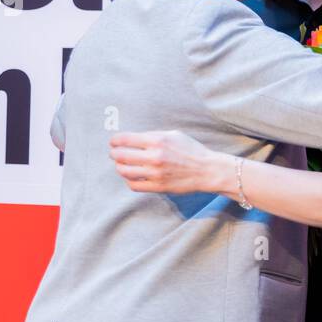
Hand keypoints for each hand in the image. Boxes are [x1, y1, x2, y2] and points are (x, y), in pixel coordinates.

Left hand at [108, 130, 233, 194]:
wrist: (207, 170)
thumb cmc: (191, 151)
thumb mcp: (174, 135)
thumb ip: (153, 136)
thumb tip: (132, 139)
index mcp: (158, 140)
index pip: (124, 139)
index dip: (115, 141)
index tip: (113, 142)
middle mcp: (155, 157)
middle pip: (120, 156)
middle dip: (114, 154)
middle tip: (114, 153)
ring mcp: (156, 173)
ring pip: (124, 171)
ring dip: (120, 167)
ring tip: (122, 165)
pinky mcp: (158, 186)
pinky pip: (134, 185)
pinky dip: (129, 180)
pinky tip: (133, 176)